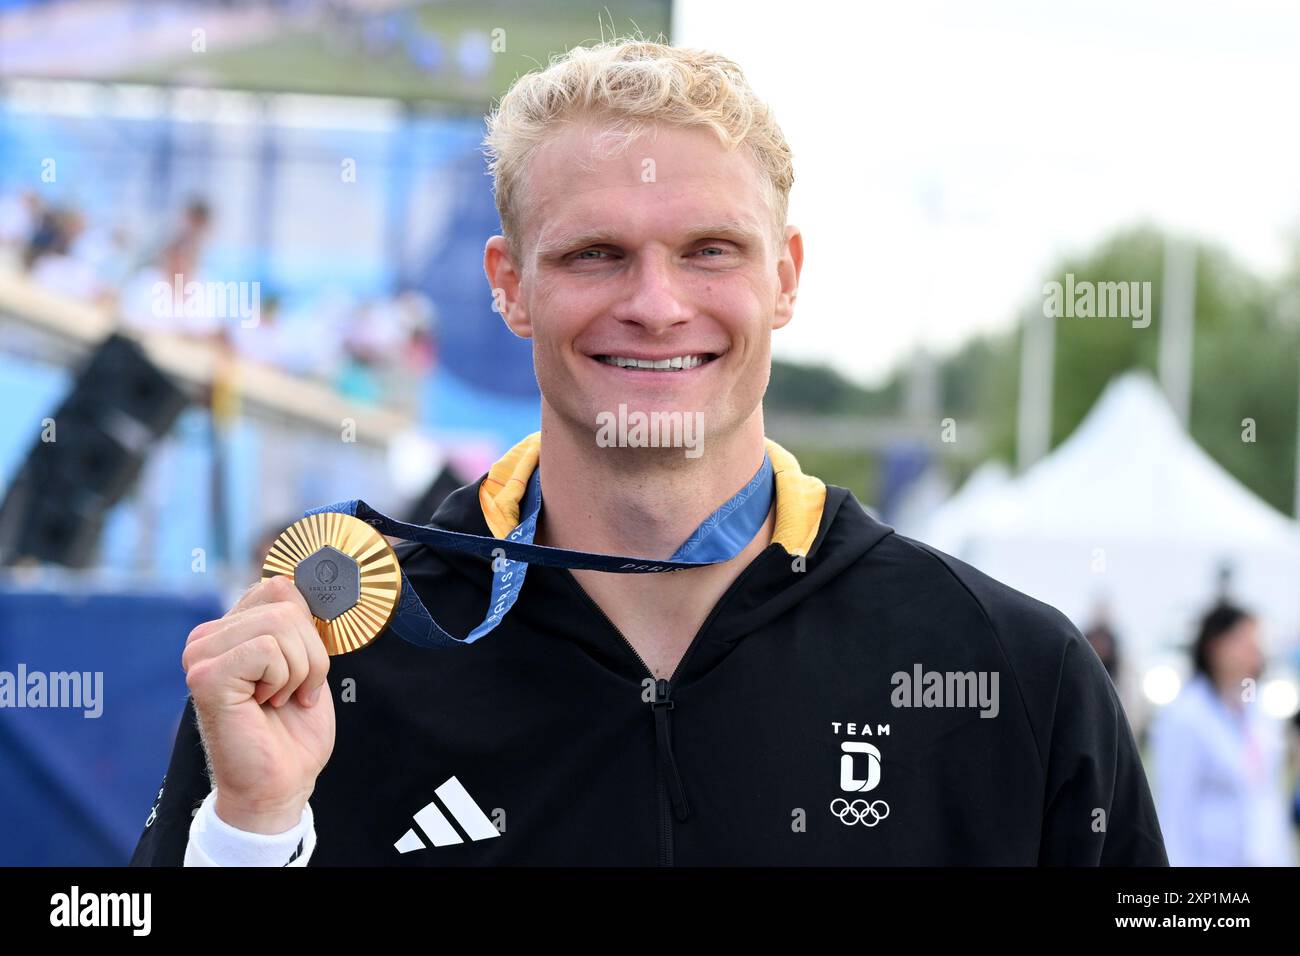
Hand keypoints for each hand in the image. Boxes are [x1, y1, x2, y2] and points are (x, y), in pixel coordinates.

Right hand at [183, 574, 333, 833]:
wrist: (282, 782)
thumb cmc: (294, 727)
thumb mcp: (307, 659)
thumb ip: (300, 619)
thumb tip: (313, 574)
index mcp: (230, 627)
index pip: (281, 585)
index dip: (309, 627)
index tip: (304, 669)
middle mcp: (207, 636)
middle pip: (285, 601)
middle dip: (310, 652)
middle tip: (293, 691)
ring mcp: (201, 654)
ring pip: (281, 624)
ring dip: (300, 669)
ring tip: (279, 699)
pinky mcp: (205, 676)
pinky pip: (268, 649)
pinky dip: (284, 679)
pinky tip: (266, 704)